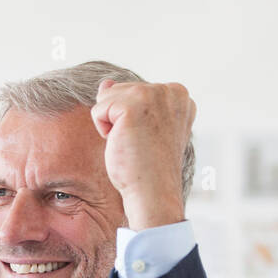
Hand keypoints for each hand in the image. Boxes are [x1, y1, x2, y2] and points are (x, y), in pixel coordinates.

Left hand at [90, 78, 195, 230]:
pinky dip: (103, 130)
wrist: (153, 193)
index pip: (134, 91)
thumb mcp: (141, 127)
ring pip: (107, 97)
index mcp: (179, 95)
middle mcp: (170, 90)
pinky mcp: (133, 105)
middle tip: (140, 144)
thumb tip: (105, 84)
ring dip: (111, 124)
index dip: (133, 118)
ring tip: (133, 143)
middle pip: (120, 90)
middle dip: (120, 118)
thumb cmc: (148, 167)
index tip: (150, 139)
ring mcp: (153, 95)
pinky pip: (98, 109)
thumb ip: (128, 100)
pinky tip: (124, 144)